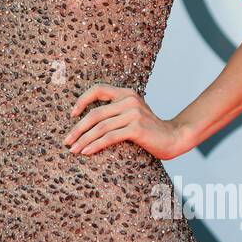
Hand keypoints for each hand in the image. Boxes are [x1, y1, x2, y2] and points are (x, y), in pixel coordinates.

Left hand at [63, 84, 190, 159]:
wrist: (174, 138)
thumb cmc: (149, 130)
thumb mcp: (132, 114)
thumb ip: (115, 112)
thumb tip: (86, 121)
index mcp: (126, 93)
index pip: (98, 89)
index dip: (82, 100)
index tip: (72, 114)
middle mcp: (129, 100)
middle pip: (94, 113)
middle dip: (77, 129)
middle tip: (67, 141)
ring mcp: (133, 113)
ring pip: (100, 127)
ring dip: (83, 140)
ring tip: (74, 150)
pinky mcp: (136, 128)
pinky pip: (109, 137)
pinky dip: (95, 145)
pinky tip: (87, 152)